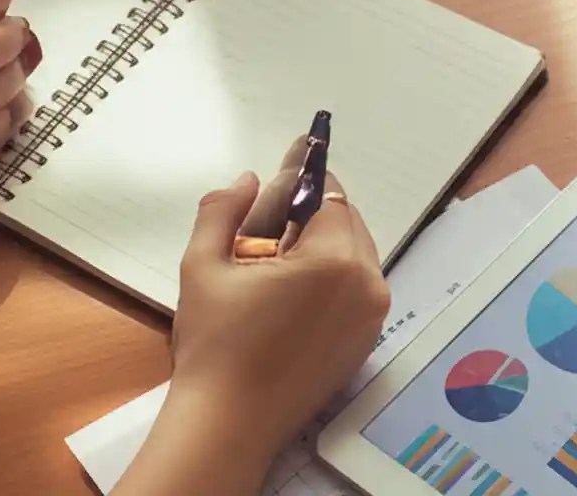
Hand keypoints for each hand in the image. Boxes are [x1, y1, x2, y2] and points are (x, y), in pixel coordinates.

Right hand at [169, 146, 390, 465]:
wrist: (230, 422)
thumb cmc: (215, 345)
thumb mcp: (204, 265)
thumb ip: (224, 210)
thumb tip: (249, 180)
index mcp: (333, 260)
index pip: (327, 195)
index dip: (303, 178)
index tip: (294, 156)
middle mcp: (366, 283)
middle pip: (346, 221)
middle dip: (311, 214)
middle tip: (269, 223)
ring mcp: (372, 315)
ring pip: (355, 252)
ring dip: (323, 243)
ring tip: (276, 260)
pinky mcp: (368, 340)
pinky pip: (358, 286)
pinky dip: (333, 276)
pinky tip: (292, 291)